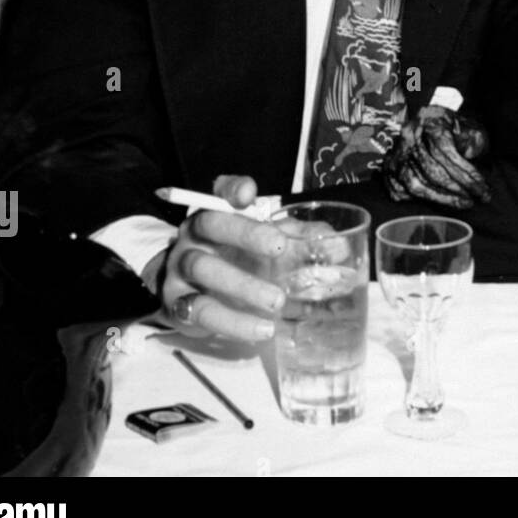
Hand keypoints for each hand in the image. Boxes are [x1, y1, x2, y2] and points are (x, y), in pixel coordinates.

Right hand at [142, 175, 286, 341]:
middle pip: (211, 223)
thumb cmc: (237, 262)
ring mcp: (180, 268)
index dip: (233, 188)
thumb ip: (300, 240)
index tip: (249, 194)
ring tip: (277, 302)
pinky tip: (262, 329)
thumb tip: (339, 248)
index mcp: (217, 214)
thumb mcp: (267, 245)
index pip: (220, 190)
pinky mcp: (178, 304)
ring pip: (203, 268)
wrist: (190, 296)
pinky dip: (234, 322)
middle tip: (280, 246)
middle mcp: (194, 235)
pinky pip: (202, 311)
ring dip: (242, 285)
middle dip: (245, 232)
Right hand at [381, 106, 490, 209]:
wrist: (429, 122)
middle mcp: (408, 137)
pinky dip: (421, 200)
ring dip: (443, 199)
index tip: (483, 188)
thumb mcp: (469, 128)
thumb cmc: (454, 129)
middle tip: (477, 199)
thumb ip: (474, 142)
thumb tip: (472, 164)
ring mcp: (396, 154)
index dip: (466, 174)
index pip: (446, 152)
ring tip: (463, 203)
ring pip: (416, 185)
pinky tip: (441, 201)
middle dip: (458, 189)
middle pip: (432, 170)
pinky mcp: (388, 169)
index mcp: (428, 121)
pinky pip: (402, 191)